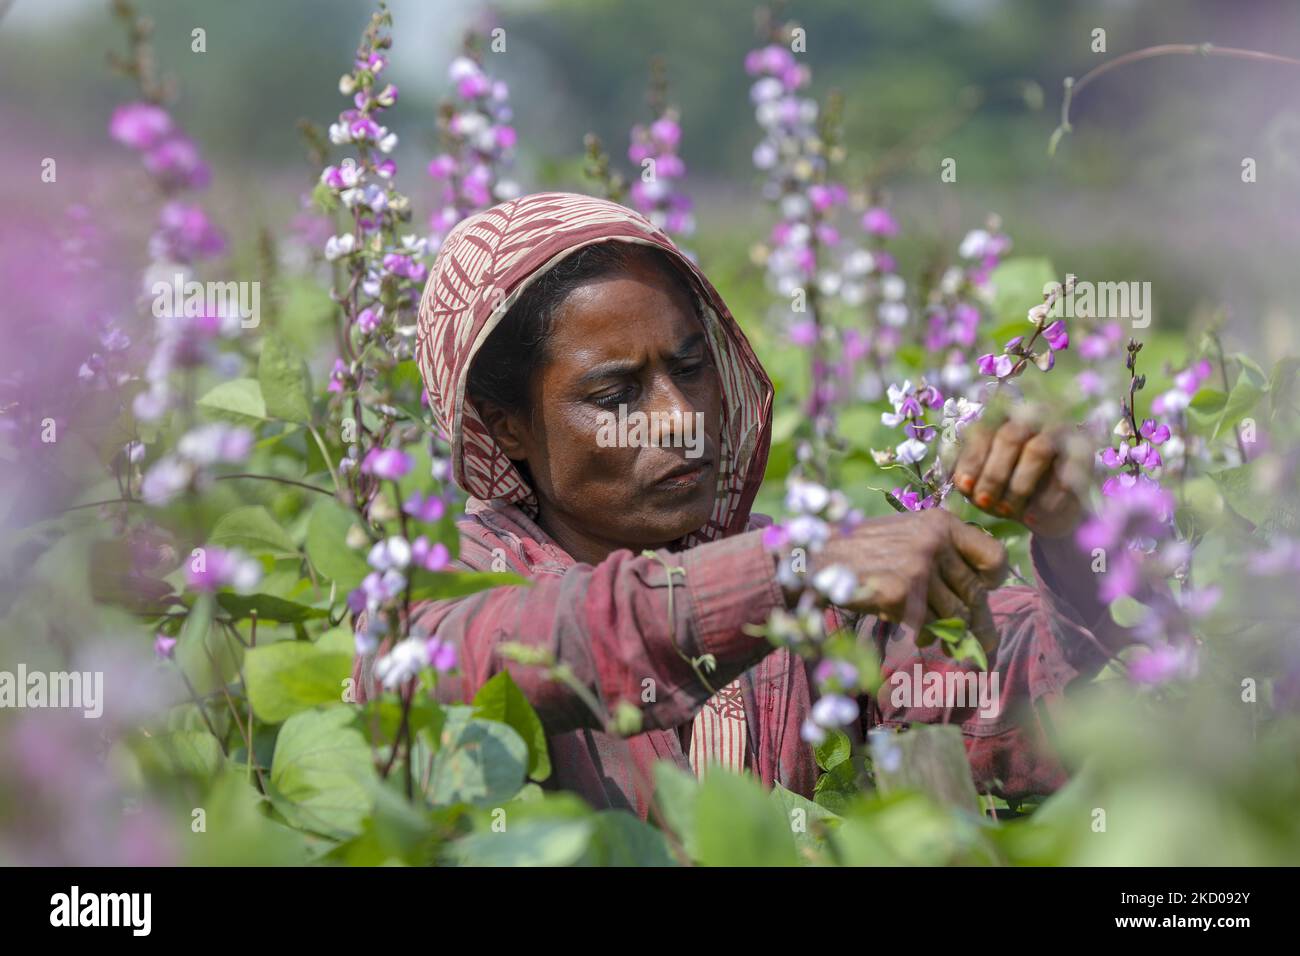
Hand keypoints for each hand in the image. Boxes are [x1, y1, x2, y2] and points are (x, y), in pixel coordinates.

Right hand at [807, 509, 1008, 653]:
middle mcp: (933, 541)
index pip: (995, 556)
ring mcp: (918, 566)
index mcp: (941, 523)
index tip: (979, 591)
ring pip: (956, 614)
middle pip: (975, 592)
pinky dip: (926, 635)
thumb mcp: (909, 540)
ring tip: (940, 639)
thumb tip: (982, 611)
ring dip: (950, 633)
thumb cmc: (866, 554)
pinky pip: (930, 626)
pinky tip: (916, 635)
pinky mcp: (902, 592)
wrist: (818, 561)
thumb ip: (946, 562)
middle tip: (978, 641)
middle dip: (975, 621)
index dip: (991, 580)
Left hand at [951, 421, 1086, 539]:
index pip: (982, 431)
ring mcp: (1061, 430)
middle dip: (995, 475)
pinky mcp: (1084, 453)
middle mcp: (1032, 415)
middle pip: (1010, 436)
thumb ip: (969, 479)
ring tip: (1006, 511)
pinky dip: (1045, 500)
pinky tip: (1030, 519)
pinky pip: (1065, 472)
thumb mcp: (982, 484)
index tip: (965, 487)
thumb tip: (963, 483)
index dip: (972, 460)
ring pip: (1038, 449)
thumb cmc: (1005, 489)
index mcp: (1001, 416)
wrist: (1046, 509)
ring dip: (1018, 486)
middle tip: (986, 503)